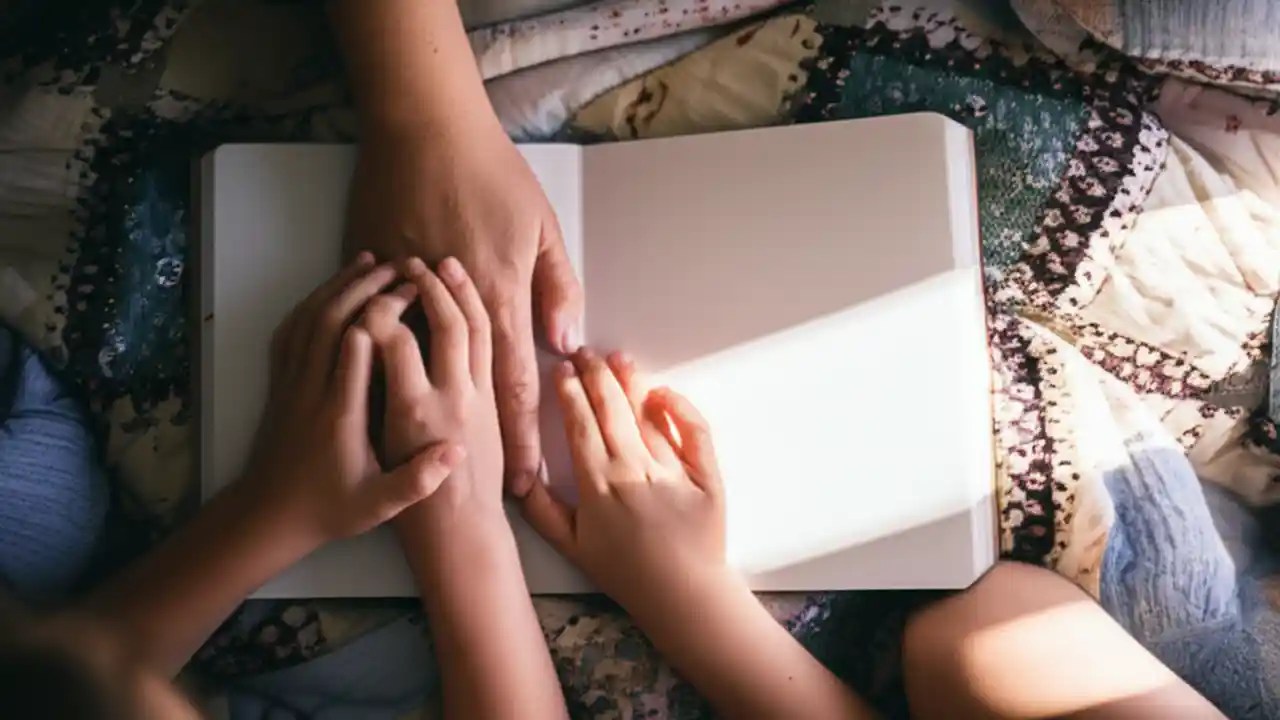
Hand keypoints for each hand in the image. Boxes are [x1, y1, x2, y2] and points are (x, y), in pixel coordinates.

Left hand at [245, 253, 462, 545]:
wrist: (267, 518)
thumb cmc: (329, 509)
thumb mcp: (378, 505)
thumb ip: (417, 480)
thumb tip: (457, 451)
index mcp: (340, 416)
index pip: (357, 346)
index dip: (384, 311)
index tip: (416, 291)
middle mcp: (312, 391)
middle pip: (333, 320)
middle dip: (366, 287)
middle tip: (402, 267)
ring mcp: (291, 384)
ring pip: (310, 319)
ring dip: (339, 286)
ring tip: (371, 263)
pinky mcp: (281, 384)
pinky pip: (292, 331)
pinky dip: (312, 302)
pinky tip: (332, 289)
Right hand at [345, 122, 582, 497]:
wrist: (422, 129)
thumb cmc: (490, 175)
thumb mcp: (541, 227)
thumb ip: (555, 288)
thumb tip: (562, 345)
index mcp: (499, 298)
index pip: (515, 386)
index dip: (521, 439)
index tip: (524, 482)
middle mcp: (450, 311)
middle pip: (467, 394)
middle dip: (480, 449)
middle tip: (487, 498)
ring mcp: (405, 299)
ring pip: (415, 373)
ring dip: (425, 421)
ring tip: (434, 467)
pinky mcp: (372, 281)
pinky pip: (378, 337)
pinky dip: (383, 373)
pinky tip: (384, 408)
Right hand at [522, 349, 727, 619]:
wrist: (682, 594)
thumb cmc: (624, 571)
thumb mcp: (572, 546)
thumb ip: (541, 510)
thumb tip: (518, 475)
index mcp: (598, 485)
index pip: (580, 424)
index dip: (570, 391)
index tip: (561, 369)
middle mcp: (633, 472)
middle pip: (611, 408)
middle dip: (595, 374)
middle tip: (584, 352)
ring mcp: (672, 471)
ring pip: (647, 414)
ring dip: (630, 381)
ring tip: (617, 359)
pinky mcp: (706, 474)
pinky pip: (694, 431)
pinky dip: (679, 407)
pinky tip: (662, 391)